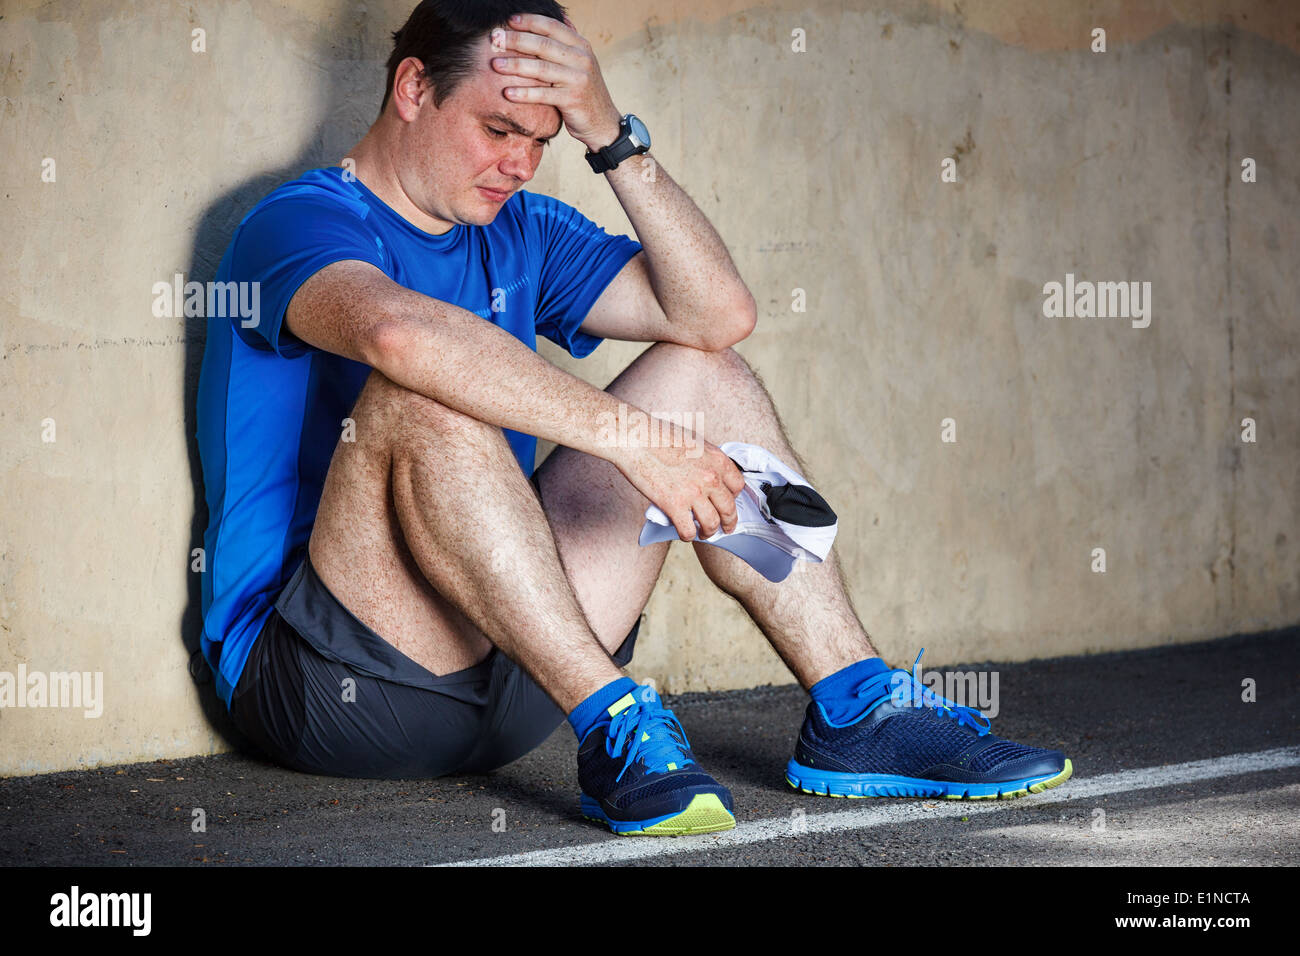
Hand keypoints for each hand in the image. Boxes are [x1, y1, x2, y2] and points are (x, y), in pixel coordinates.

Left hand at [490, 13, 622, 151]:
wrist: (603, 122)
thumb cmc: (583, 91)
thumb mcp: (579, 64)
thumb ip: (565, 45)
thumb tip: (547, 23)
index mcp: (581, 45)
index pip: (552, 27)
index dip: (529, 22)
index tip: (509, 21)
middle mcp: (581, 59)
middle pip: (543, 45)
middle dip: (516, 40)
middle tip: (495, 39)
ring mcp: (578, 79)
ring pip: (541, 68)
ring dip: (515, 65)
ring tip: (495, 65)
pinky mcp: (572, 100)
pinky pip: (543, 94)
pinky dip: (524, 93)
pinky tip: (507, 93)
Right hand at [612, 423, 747, 541]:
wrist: (635, 438)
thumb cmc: (658, 435)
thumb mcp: (694, 441)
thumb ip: (705, 460)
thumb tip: (707, 474)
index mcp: (717, 459)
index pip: (738, 486)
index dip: (733, 498)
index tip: (727, 502)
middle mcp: (710, 477)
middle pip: (729, 509)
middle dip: (729, 522)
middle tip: (726, 528)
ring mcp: (693, 492)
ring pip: (711, 523)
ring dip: (709, 532)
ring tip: (704, 533)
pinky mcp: (674, 504)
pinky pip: (688, 530)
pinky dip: (688, 535)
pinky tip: (685, 533)